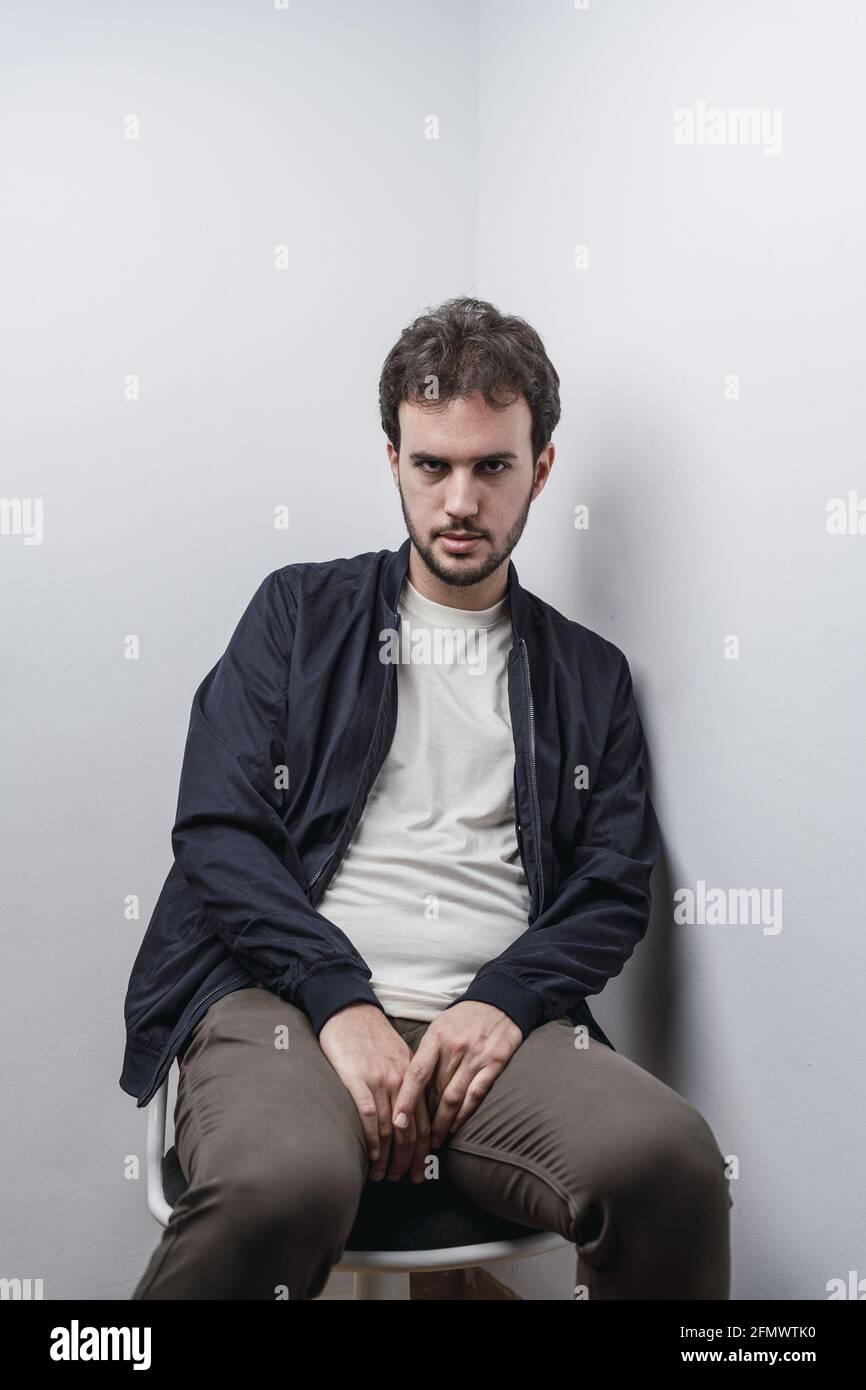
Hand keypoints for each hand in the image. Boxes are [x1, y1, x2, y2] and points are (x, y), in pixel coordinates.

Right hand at [318, 1003, 431, 1182]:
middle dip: (410, 1160)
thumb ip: (406, 1082)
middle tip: (407, 1180)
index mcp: (412, 1076)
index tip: (422, 1169)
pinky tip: (372, 1156)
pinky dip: (372, 1140)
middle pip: (411, 1129)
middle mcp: (400, 1080)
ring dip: (389, 1158)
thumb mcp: (398, 1056)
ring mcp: (379, 1080)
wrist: (349, 1010)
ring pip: (390, 1128)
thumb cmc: (371, 1035)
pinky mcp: (357, 1079)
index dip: (425, 1149)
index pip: (424, 1120)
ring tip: (384, 1176)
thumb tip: (410, 1112)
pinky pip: (368, 1115)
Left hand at [390, 1001, 523, 1150]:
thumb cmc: (464, 1018)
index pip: (417, 1074)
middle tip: (414, 1139)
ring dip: (442, 1123)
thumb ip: (426, 1054)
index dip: (406, 1100)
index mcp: (436, 1037)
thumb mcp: (439, 1027)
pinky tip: (455, 1126)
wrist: (499, 1001)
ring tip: (434, 1140)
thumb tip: (409, 1085)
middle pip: (435, 1091)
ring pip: (454, 1097)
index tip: (397, 1122)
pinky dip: (464, 1114)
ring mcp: (475, 1057)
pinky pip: (476, 1095)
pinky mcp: (494, 1064)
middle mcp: (455, 1048)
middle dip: (424, 1118)